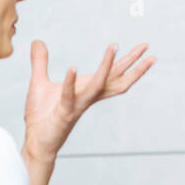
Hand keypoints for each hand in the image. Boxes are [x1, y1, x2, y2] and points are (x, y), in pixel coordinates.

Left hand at [23, 38, 155, 164]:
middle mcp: (88, 97)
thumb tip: (38, 41)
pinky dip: (71, 81)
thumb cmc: (42, 116)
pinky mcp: (65, 113)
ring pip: (99, 84)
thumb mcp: (39, 83)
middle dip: (133, 63)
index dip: (129, 60)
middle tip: (147, 47)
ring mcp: (79, 105)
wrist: (37, 143)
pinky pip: (70, 96)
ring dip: (107, 65)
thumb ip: (40, 62)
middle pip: (116, 78)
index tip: (144, 47)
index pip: (113, 73)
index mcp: (87, 89)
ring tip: (114, 46)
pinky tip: (73, 66)